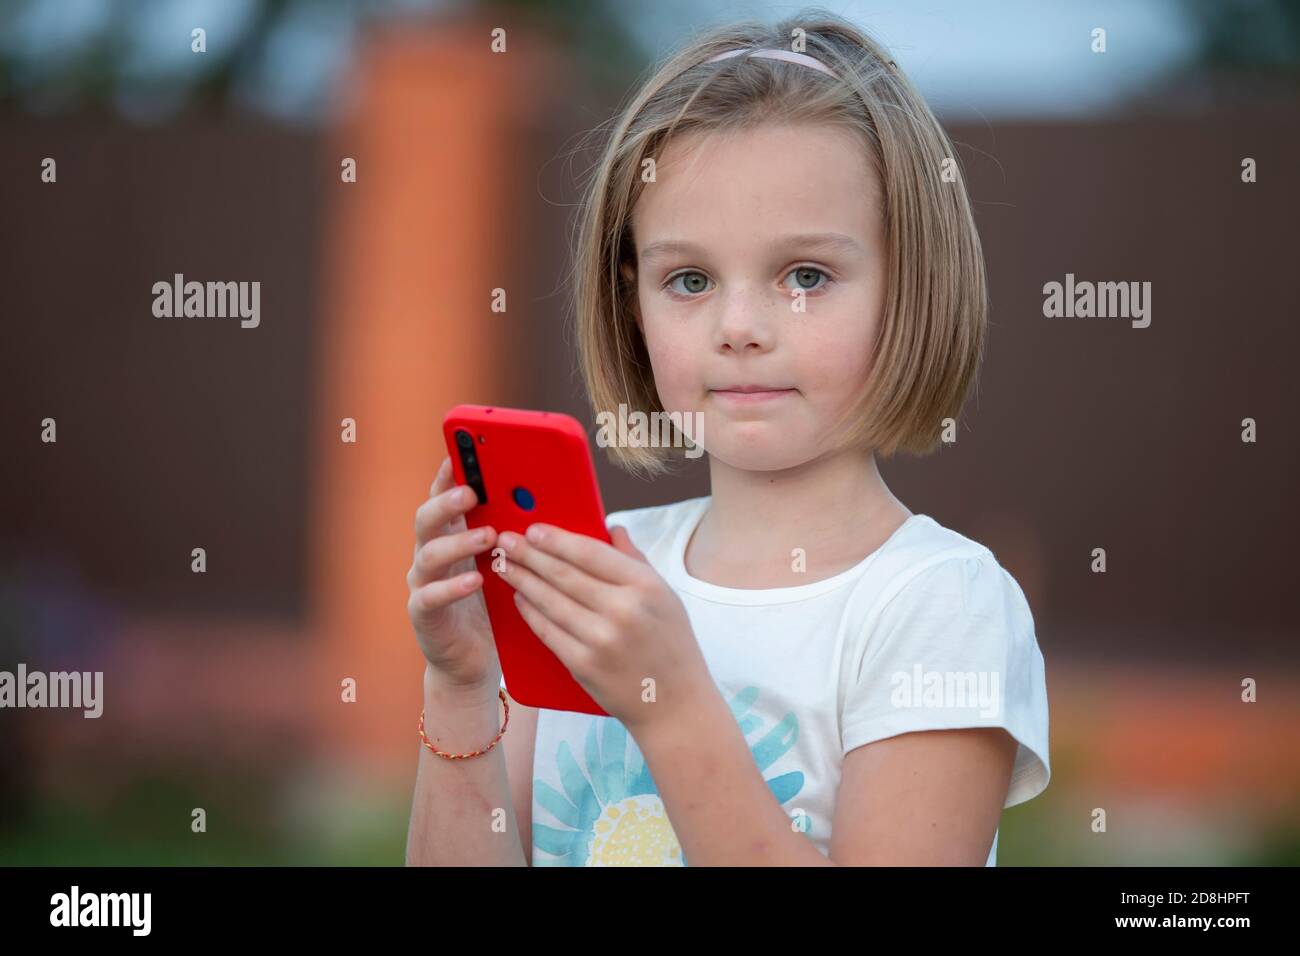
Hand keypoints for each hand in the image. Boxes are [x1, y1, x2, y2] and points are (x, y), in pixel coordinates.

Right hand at [406, 456, 500, 697]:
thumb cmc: (495, 605)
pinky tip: (473, 581)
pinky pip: (429, 597)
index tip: (458, 451)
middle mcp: (430, 553)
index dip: (447, 474)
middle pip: (427, 518)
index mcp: (450, 535)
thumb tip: (556, 504)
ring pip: (428, 554)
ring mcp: (422, 583)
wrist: (471, 660)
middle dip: (447, 502)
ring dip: (457, 542)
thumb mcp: (509, 564)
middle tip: (472, 493)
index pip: (444, 497)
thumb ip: (519, 535)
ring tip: (487, 536)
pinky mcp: (423, 615)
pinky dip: (451, 587)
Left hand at [494, 522, 711, 732]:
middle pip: (564, 574)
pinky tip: (519, 598)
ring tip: (505, 565)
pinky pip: (548, 631)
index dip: (557, 539)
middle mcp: (623, 610)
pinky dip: (530, 612)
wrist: (675, 706)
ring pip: (550, 601)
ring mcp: (601, 640)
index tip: (533, 529)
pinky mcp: (584, 665)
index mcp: (645, 586)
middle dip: (529, 554)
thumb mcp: (665, 596)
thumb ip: (635, 560)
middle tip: (505, 540)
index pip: (591, 553)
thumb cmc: (671, 645)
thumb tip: (611, 528)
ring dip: (522, 580)